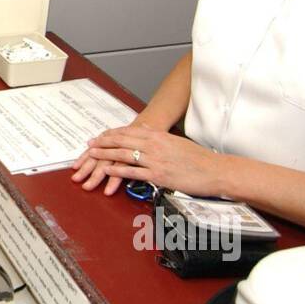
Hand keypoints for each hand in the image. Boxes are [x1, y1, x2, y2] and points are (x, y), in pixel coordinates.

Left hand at [70, 123, 229, 196]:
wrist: (215, 171)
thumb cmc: (198, 158)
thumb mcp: (176, 141)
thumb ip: (159, 136)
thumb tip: (146, 129)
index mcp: (159, 135)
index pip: (129, 131)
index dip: (112, 134)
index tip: (100, 135)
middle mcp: (154, 145)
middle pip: (122, 140)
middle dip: (103, 142)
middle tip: (89, 145)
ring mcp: (155, 160)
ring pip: (123, 154)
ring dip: (105, 155)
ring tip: (92, 156)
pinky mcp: (158, 175)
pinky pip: (132, 172)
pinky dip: (117, 171)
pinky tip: (107, 171)